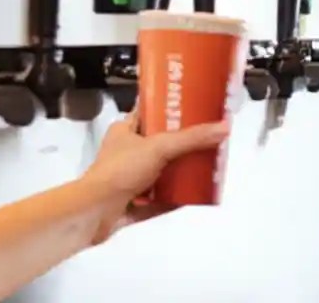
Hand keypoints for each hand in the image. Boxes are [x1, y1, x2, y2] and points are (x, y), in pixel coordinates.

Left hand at [83, 104, 229, 227]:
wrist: (94, 213)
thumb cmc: (120, 171)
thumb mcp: (159, 147)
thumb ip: (191, 139)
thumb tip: (224, 127)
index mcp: (125, 131)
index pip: (150, 112)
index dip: (171, 108)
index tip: (195, 106)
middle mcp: (126, 153)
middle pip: (161, 144)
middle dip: (183, 144)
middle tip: (207, 139)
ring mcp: (129, 180)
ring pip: (161, 172)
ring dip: (181, 171)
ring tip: (206, 164)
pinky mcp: (134, 204)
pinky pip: (160, 199)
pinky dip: (176, 197)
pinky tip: (195, 194)